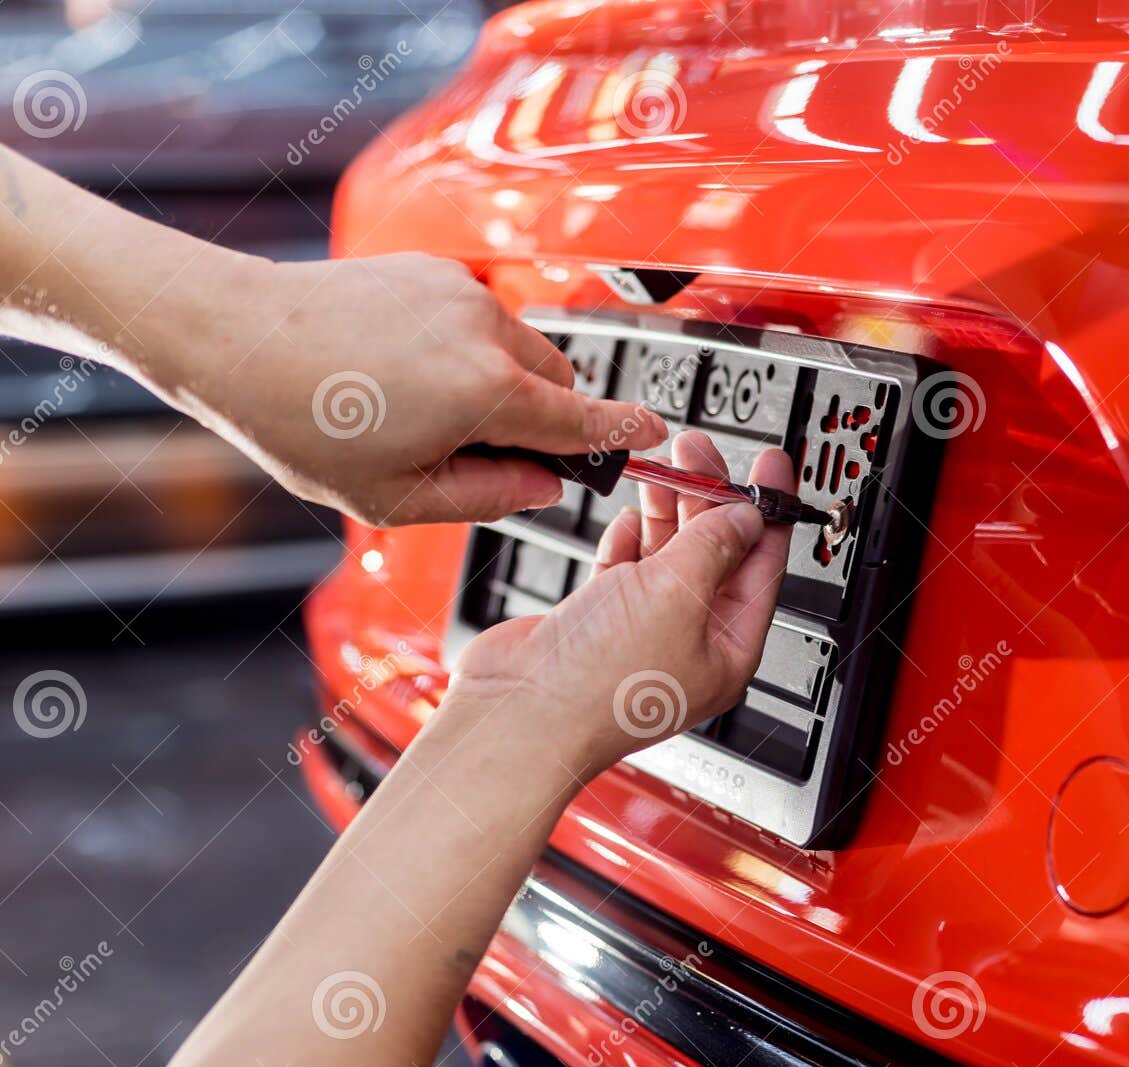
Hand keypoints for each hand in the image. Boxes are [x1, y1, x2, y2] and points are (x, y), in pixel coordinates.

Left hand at [151, 252, 666, 526]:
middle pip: (557, 384)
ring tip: (422, 407)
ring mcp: (462, 294)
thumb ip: (488, 498)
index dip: (623, 432)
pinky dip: (468, 347)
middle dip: (538, 419)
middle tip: (477, 452)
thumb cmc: (303, 419)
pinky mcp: (438, 270)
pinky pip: (483, 318)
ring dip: (502, 382)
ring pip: (522, 349)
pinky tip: (407, 369)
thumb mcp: (397, 498)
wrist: (238, 336)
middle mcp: (486, 333)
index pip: (581, 420)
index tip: (655, 433)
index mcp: (485, 394)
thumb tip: (540, 486)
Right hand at [448, 432, 793, 777]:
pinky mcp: (598, 622)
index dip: (767, 511)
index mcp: (728, 650)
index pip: (762, 567)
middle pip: (715, 553)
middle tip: (700, 452)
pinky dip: (631, 539)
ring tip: (665, 467)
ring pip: (669, 554)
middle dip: (710, 497)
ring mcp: (642, 631)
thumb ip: (712, 546)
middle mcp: (689, 641)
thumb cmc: (598, 686)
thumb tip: (744, 515)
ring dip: (669, 509)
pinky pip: (627, 569)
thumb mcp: (676, 596)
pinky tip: (632, 520)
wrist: (519, 713)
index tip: (770, 467)